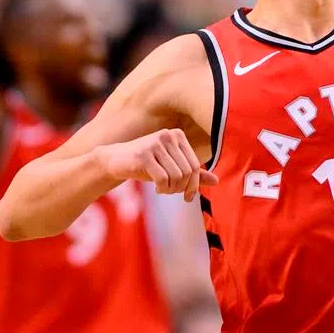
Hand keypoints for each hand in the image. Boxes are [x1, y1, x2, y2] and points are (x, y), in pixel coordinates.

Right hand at [98, 129, 218, 201]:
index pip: (195, 165)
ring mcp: (155, 144)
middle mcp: (168, 136)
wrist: (115, 160)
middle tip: (172, 193)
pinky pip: (163, 178)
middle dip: (182, 188)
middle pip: (188, 171)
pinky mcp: (143, 155)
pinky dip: (163, 189)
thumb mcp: (171, 167)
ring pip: (176, 176)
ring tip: (164, 190)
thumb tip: (217, 181)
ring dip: (171, 189)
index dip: (194, 185)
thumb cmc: (146, 164)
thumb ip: (193, 173)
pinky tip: (157, 189)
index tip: (188, 197)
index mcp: (178, 136)